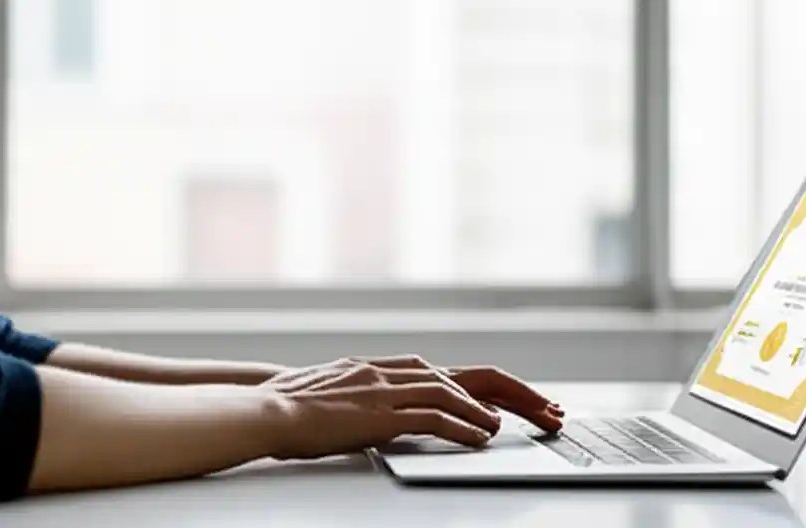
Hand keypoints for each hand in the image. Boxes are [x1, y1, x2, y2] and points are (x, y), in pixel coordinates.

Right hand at [261, 355, 563, 459]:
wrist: (265, 410)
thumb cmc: (292, 408)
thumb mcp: (337, 394)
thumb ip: (366, 395)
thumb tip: (382, 411)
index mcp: (381, 367)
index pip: (443, 370)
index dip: (479, 386)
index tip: (505, 401)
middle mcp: (388, 371)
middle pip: (462, 375)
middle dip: (506, 392)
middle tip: (540, 407)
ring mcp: (384, 389)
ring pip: (452, 392)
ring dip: (485, 411)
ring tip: (508, 429)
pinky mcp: (379, 413)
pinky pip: (433, 417)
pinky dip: (462, 427)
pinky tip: (479, 438)